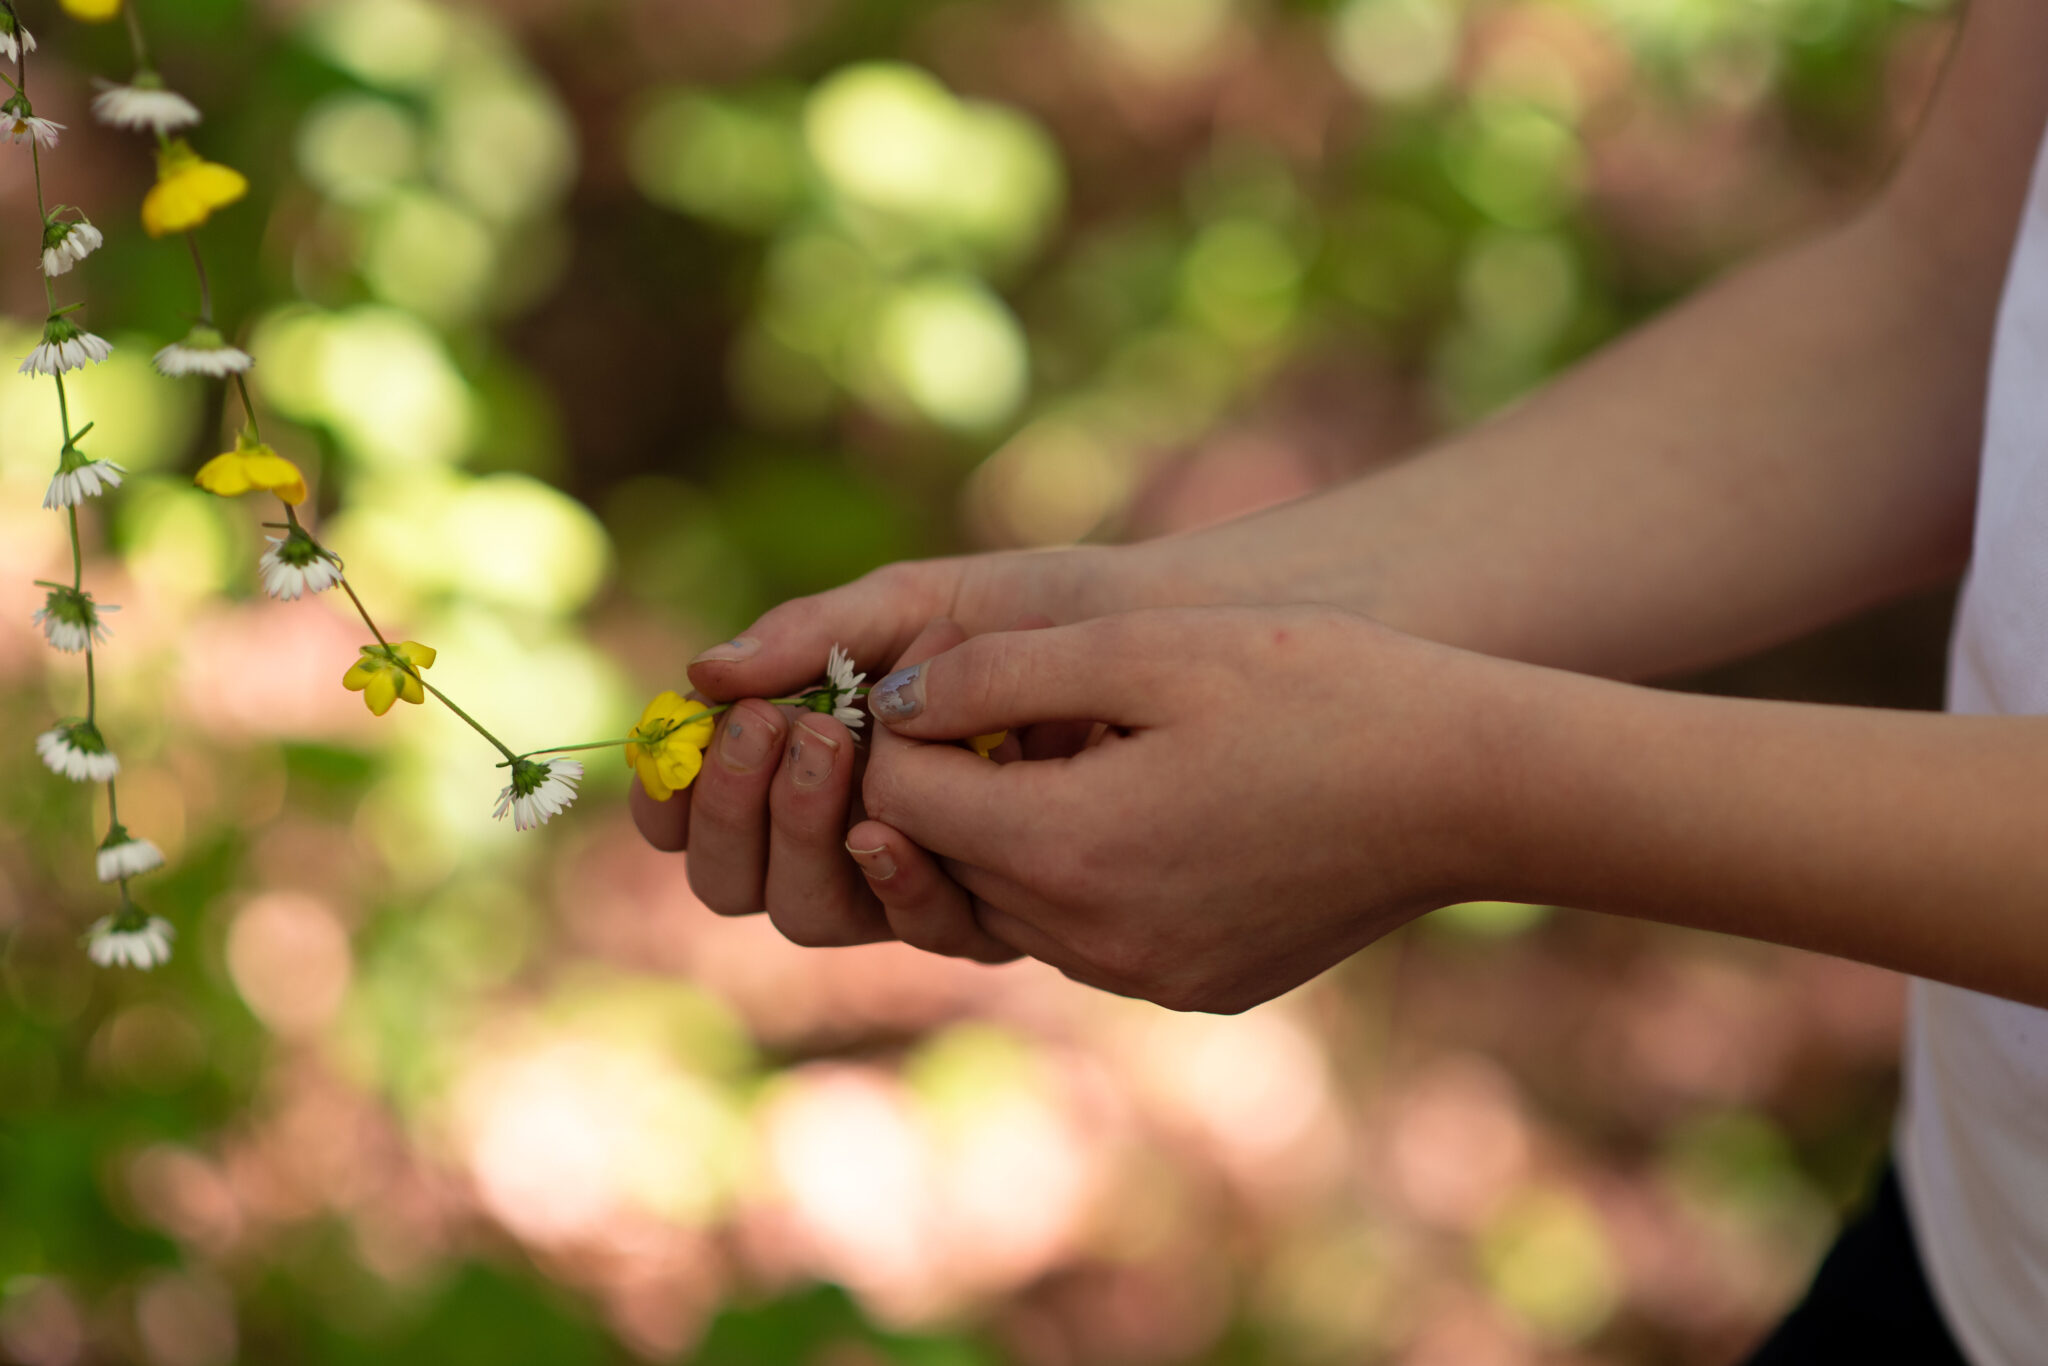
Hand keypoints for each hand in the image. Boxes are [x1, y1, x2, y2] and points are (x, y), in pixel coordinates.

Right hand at [627, 613, 1036, 959]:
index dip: (674, 800)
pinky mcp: (1000, 910)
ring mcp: (923, 879)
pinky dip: (895, 878)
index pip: (706, 817)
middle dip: (735, 810)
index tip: (677, 747)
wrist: (1158, 632)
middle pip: (740, 881)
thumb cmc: (1027, 613)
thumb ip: (811, 636)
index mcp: (811, 772)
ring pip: (814, 913)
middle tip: (768, 727)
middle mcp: (851, 839)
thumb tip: (701, 673)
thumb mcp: (912, 604)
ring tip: (825, 743)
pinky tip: (888, 823)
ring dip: (799, 836)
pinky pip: (924, 926)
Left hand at [847, 606, 1504, 1011]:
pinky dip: (1082, 873)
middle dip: (948, 783)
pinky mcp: (1195, 986)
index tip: (949, 667)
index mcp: (1067, 847)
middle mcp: (1090, 939)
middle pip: (944, 863)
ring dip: (1012, 831)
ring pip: (1012, 905)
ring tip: (1076, 746)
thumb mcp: (1146, 644)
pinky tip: (1144, 803)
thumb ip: (997, 670)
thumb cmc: (1315, 688)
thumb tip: (895, 701)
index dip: (901, 726)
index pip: (898, 800)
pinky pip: (1089, 935)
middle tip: (998, 701)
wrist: (1470, 786)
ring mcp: (1145, 976)